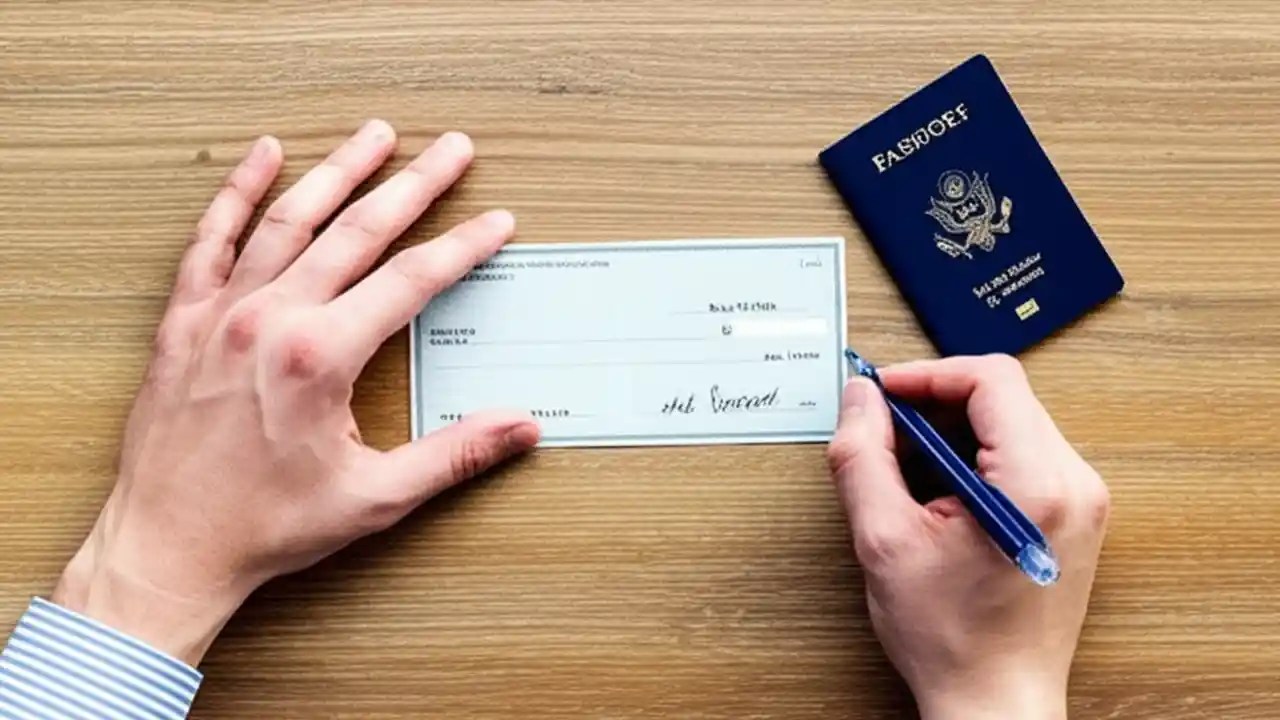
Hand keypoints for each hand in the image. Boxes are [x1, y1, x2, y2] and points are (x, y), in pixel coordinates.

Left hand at [52, 121, 539, 664]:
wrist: (167, 547)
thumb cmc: (266, 526)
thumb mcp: (375, 498)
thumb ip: (455, 454)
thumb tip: (522, 428)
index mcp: (321, 357)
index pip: (411, 280)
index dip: (462, 246)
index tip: (496, 221)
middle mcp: (271, 319)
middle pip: (358, 231)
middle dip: (414, 185)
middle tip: (452, 148)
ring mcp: (222, 313)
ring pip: (288, 219)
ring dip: (337, 171)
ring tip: (376, 135)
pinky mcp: (184, 320)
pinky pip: (210, 240)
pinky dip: (236, 194)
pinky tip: (262, 156)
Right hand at [827, 355, 1109, 719]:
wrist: (996, 701)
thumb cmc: (952, 640)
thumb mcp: (884, 541)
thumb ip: (863, 456)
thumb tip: (860, 400)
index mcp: (1037, 485)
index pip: (991, 380)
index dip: (927, 374)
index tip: (884, 391)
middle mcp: (1075, 485)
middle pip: (1004, 396)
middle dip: (936, 402)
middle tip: (887, 430)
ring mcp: (1082, 500)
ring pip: (1012, 421)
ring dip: (954, 430)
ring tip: (909, 470)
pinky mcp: (1074, 514)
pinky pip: (1024, 452)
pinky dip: (975, 455)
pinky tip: (940, 492)